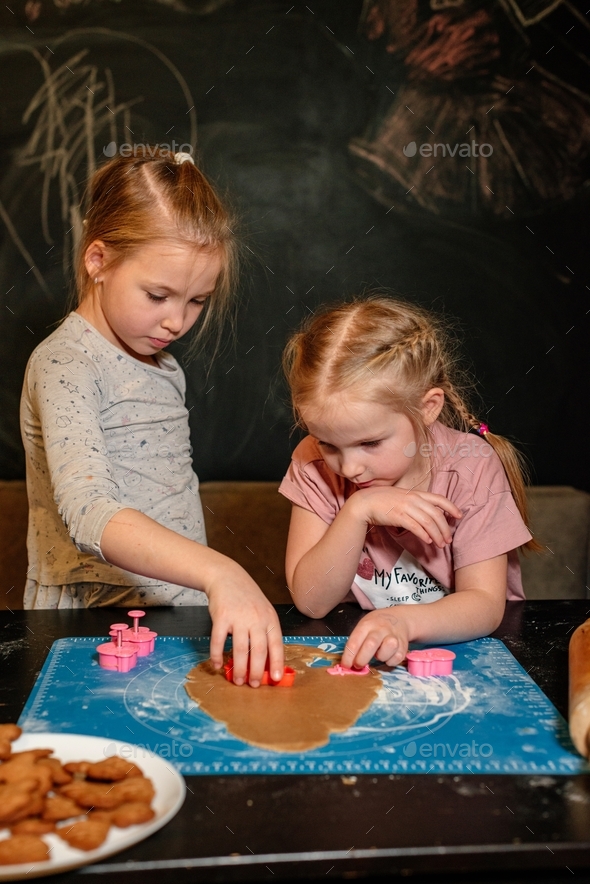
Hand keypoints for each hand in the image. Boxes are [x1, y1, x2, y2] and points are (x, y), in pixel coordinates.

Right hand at [206, 561, 283, 687]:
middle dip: (256, 671)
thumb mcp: (263, 612)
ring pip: (241, 648)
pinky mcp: (221, 616)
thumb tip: (267, 663)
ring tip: (238, 680)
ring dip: (239, 668)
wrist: (227, 577)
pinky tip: (217, 664)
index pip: (276, 644)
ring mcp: (239, 617)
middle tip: (253, 685)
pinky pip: (218, 640)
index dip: (276, 663)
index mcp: (270, 618)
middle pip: (259, 649)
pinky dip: (217, 655)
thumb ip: (266, 633)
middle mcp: (256, 618)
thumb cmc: (247, 598)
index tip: (275, 679)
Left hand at [340, 609, 409, 669]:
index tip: (345, 665)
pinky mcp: (404, 646)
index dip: (349, 656)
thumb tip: (349, 662)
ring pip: (387, 650)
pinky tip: (388, 655)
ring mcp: (394, 636)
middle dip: (362, 659)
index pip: (355, 640)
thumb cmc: (377, 625)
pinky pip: (396, 658)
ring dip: (380, 657)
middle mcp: (381, 629)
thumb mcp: (365, 626)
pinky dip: (390, 661)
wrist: (400, 618)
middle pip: (371, 645)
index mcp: (367, 624)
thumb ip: (357, 641)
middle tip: (358, 666)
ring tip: (378, 655)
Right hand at [354, 486, 461, 547]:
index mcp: (416, 493)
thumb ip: (414, 503)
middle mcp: (413, 499)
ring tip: (440, 544)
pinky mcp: (398, 516)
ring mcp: (406, 507)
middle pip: (436, 514)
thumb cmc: (381, 501)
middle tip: (448, 539)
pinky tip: (428, 541)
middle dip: (445, 528)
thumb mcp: (401, 497)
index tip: (459, 516)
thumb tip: (426, 513)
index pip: (439, 499)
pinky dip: (424, 535)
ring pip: (428, 522)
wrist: (364, 502)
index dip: (451, 507)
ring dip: (437, 535)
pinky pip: (416, 527)